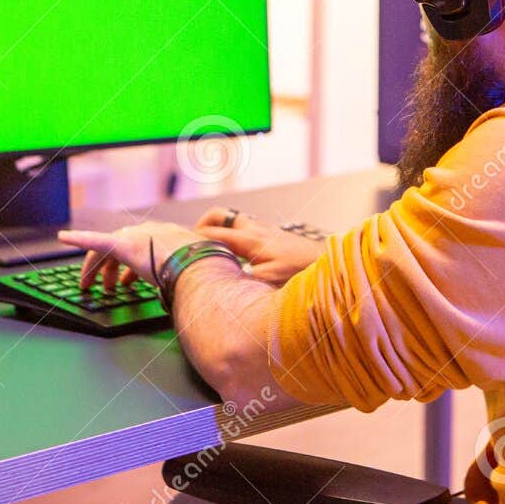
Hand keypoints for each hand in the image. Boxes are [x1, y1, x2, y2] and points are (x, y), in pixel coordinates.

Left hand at [57, 221, 200, 289]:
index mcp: (167, 238)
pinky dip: (79, 238)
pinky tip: (65, 237)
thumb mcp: (194, 273)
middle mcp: (151, 233)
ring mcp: (137, 237)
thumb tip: (187, 294)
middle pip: (121, 248)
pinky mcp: (122, 245)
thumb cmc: (203, 273)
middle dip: (110, 268)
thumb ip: (184, 278)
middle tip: (108, 287)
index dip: (131, 264)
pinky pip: (96, 241)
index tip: (126, 278)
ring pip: (107, 249)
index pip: (141, 246)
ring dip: (96, 267)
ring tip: (91, 286)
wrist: (203, 267)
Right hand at [194, 207, 322, 284]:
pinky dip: (231, 234)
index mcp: (248, 239)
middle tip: (191, 246)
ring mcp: (262, 228)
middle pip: (217, 216)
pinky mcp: (270, 233)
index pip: (210, 233)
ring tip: (209, 249)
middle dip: (199, 227)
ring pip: (230, 219)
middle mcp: (253, 228)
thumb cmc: (298, 273)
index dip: (192, 241)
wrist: (325, 262)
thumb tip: (217, 286)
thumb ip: (241, 281)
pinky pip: (243, 227)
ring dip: (217, 228)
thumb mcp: (267, 282)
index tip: (179, 253)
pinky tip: (233, 254)